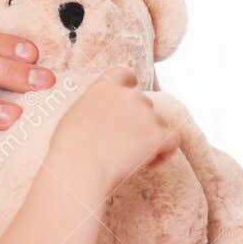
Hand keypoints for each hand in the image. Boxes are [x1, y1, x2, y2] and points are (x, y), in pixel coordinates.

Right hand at [54, 68, 178, 188]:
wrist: (79, 168)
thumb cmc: (68, 150)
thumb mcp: (75, 115)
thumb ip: (95, 107)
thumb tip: (104, 116)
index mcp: (105, 86)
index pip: (126, 75)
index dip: (130, 86)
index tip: (129, 101)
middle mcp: (129, 95)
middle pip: (144, 104)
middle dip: (138, 123)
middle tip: (122, 146)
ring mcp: (146, 113)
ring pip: (158, 124)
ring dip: (149, 139)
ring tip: (129, 160)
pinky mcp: (158, 134)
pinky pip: (173, 139)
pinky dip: (165, 151)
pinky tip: (148, 164)